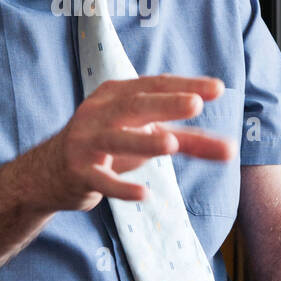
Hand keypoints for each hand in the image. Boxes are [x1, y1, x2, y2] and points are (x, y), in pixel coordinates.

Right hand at [37, 74, 235, 211]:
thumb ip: (189, 142)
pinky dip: (120, 187)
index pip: (155, 85)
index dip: (186, 85)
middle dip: (165, 104)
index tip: (218, 89)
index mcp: (117, 95)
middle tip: (196, 103)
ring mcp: (85, 141)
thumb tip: (232, 150)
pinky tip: (143, 194)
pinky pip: (100, 179)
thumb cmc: (108, 148)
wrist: (48, 173)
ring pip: (115, 139)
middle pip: (135, 104)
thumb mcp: (147, 139)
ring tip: (170, 144)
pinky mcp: (78, 172)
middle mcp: (99, 112)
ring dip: (142, 140)